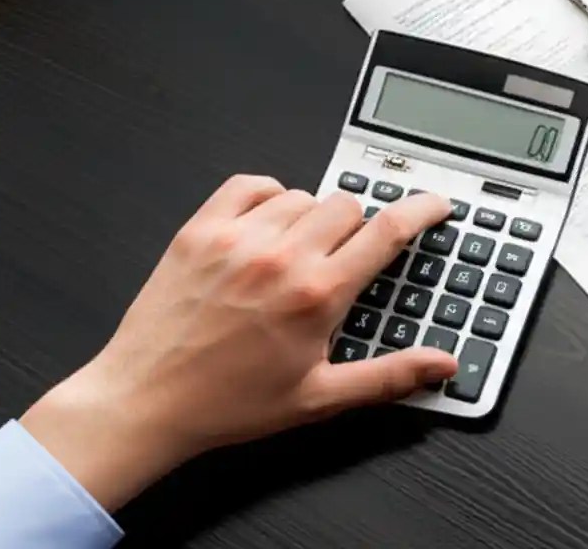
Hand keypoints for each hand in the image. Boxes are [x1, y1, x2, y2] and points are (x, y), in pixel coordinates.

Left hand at [21, 175, 458, 510]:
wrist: (147, 402)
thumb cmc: (228, 403)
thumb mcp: (320, 397)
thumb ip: (390, 375)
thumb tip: (441, 364)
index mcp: (317, 295)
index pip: (388, 231)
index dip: (421, 210)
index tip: (435, 205)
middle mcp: (281, 257)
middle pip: (348, 206)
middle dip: (359, 228)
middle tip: (346, 260)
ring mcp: (237, 238)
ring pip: (302, 195)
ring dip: (312, 216)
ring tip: (299, 255)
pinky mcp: (199, 231)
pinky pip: (248, 185)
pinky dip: (266, 195)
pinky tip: (266, 225)